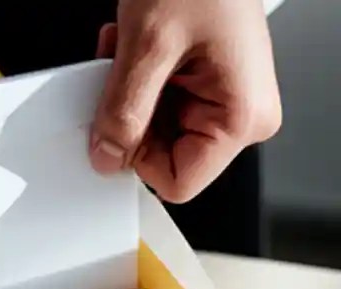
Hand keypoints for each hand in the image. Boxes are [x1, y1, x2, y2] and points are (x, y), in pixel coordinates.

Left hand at [89, 0, 281, 202]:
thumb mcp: (148, 46)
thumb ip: (124, 110)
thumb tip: (107, 156)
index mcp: (241, 116)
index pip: (178, 181)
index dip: (135, 160)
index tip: (112, 127)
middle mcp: (240, 113)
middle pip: (164, 155)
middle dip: (129, 117)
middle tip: (120, 74)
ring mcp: (223, 98)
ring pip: (153, 129)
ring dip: (128, 93)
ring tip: (127, 51)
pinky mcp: (204, 83)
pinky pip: (156, 101)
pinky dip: (133, 76)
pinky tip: (132, 46)